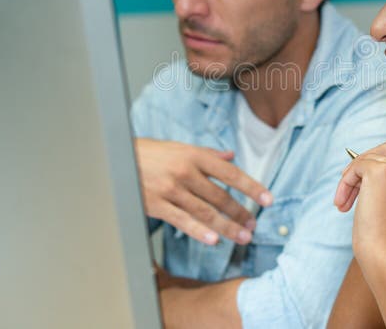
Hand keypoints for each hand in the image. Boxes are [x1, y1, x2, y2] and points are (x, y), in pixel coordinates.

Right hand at [135, 138, 272, 244]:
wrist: (117, 157)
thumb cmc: (152, 153)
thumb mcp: (181, 147)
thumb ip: (207, 154)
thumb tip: (231, 157)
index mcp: (194, 156)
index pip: (230, 173)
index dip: (251, 187)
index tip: (268, 199)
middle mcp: (185, 172)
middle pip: (220, 197)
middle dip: (241, 213)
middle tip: (254, 225)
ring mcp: (171, 190)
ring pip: (206, 212)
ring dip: (227, 226)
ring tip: (243, 236)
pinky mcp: (157, 205)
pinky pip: (182, 221)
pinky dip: (199, 232)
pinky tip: (214, 240)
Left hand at [334, 142, 385, 263]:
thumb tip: (363, 172)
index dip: (381, 170)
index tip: (365, 189)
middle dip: (366, 162)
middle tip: (350, 181)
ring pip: (369, 158)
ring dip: (351, 178)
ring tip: (343, 203)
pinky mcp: (381, 170)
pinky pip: (357, 166)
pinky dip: (346, 182)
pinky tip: (342, 203)